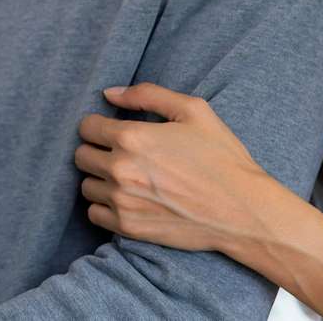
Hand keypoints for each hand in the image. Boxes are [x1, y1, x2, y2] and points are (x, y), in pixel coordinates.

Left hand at [74, 82, 272, 255]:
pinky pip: (94, 214)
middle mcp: (120, 169)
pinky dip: (104, 206)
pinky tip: (127, 199)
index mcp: (132, 137)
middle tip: (120, 154)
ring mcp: (122, 201)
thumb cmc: (221, 157)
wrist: (242, 211)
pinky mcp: (128, 227)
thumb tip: (109, 93)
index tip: (114, 131)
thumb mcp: (193, 110)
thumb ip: (147, 95)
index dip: (99, 125)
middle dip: (97, 150)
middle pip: (81, 156)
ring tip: (126, 177)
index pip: (86, 127)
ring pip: (86, 185)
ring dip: (100, 179)